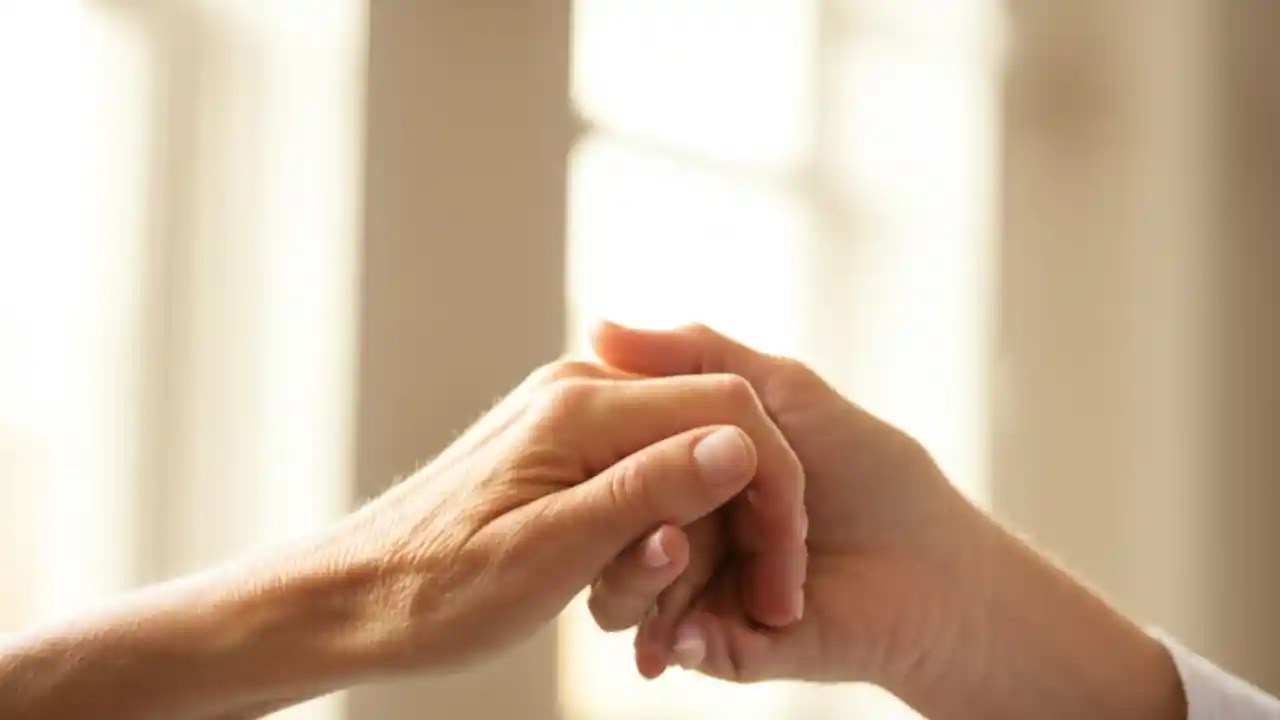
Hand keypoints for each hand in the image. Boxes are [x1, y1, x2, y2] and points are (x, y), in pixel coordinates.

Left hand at [305, 360, 805, 673]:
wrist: (352, 598)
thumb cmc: (437, 590)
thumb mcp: (550, 553)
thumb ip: (648, 490)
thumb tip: (741, 445)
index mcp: (580, 406)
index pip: (727, 411)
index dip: (774, 482)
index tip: (784, 561)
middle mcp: (578, 391)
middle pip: (711, 424)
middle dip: (745, 509)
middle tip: (754, 598)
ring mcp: (566, 414)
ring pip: (680, 452)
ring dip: (699, 528)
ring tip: (671, 606)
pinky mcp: (558, 445)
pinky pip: (641, 469)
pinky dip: (661, 524)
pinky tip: (642, 579)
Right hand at [588, 323, 1184, 719]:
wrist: (937, 570)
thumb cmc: (871, 473)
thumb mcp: (780, 390)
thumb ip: (694, 355)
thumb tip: (596, 325)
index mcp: (686, 467)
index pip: (613, 457)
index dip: (597, 448)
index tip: (578, 432)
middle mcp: (682, 527)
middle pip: (612, 524)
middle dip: (614, 514)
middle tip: (638, 500)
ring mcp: (699, 590)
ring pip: (630, 590)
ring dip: (638, 576)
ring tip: (669, 553)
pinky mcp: (724, 646)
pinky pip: (678, 644)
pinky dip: (674, 635)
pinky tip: (682, 629)